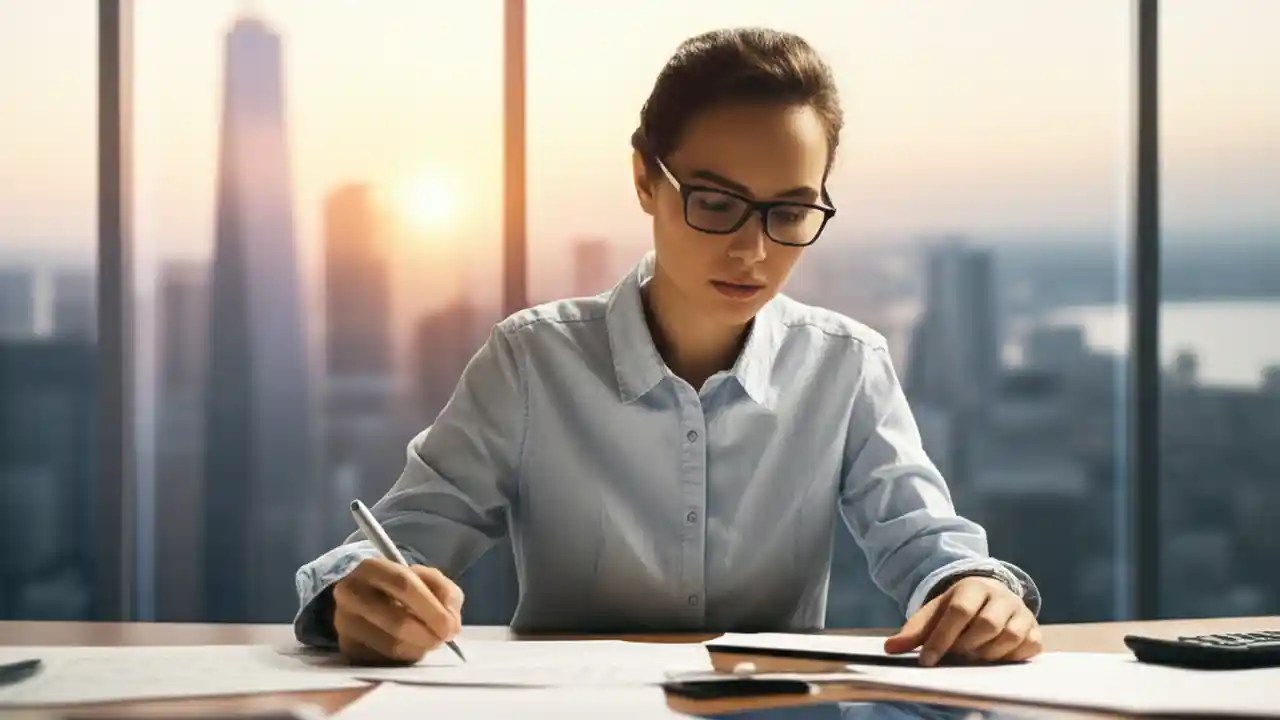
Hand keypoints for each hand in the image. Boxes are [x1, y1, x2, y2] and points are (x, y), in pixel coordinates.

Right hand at [332, 558, 464, 663]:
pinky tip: (410, 647)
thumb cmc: (400, 587)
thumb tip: (451, 624)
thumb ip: (445, 593)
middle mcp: (351, 593)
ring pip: (391, 645)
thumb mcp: (426, 578)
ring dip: (418, 648)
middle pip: (397, 620)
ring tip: (428, 641)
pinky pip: (383, 660)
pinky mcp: (346, 647)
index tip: (450, 627)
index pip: (403, 584)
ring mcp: (344, 622)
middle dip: (427, 634)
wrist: (365, 599)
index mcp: (372, 567)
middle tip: (442, 639)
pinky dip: (404, 657)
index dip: (431, 608)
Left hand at [884, 576, 1041, 665]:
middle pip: (987, 624)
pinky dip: (1010, 657)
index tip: (927, 660)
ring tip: (973, 655)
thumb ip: (915, 631)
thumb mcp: (935, 613)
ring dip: (987, 653)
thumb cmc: (959, 608)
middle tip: (956, 654)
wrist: (991, 597)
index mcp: (973, 586)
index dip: (942, 638)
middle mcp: (1001, 596)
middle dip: (967, 646)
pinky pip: (1028, 647)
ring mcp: (1022, 612)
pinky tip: (994, 656)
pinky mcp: (1036, 630)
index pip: (958, 611)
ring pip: (1009, 636)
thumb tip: (890, 648)